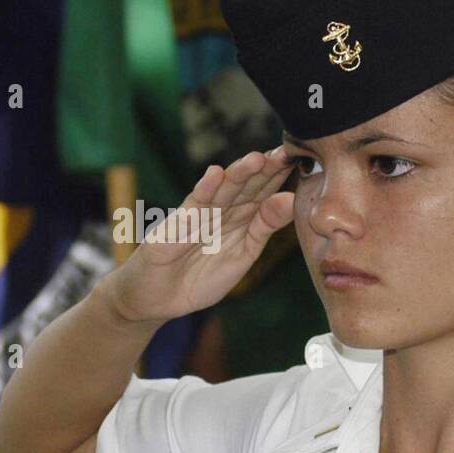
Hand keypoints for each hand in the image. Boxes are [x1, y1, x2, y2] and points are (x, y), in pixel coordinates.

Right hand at [100, 146, 294, 325]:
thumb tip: (292, 200)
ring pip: (219, 192)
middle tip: (284, 153)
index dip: (277, 177)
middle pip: (243, 186)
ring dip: (237, 175)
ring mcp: (193, 217)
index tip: (300, 160)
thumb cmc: (197, 277)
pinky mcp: (171, 229)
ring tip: (256, 159)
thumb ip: (263, 227)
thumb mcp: (241, 255)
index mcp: (236, 217)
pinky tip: (214, 176)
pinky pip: (189, 209)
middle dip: (262, 170)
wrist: (154, 300)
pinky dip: (202, 192)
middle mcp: (216, 211)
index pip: (260, 192)